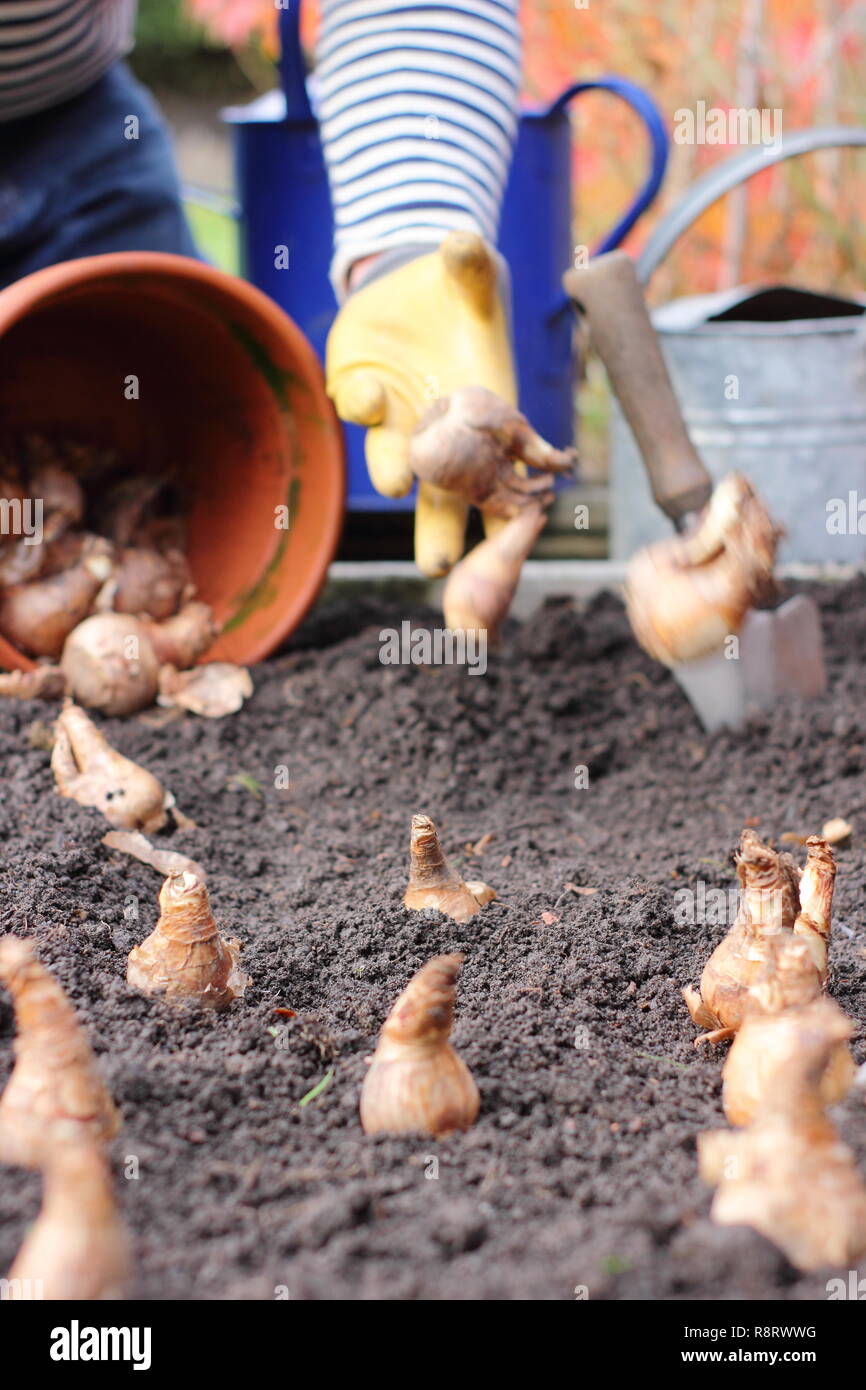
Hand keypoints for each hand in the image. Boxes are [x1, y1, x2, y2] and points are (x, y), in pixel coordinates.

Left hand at [325, 231, 516, 576]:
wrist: (405, 283)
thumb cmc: (458, 290)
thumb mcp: (469, 278)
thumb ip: (470, 268)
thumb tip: (465, 241)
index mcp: (486, 418)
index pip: (502, 481)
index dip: (505, 516)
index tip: (507, 542)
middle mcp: (442, 433)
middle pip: (444, 498)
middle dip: (439, 531)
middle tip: (438, 564)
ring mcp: (398, 422)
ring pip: (395, 461)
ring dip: (396, 471)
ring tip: (401, 480)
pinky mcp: (361, 398)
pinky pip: (361, 409)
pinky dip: (365, 405)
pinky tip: (369, 394)